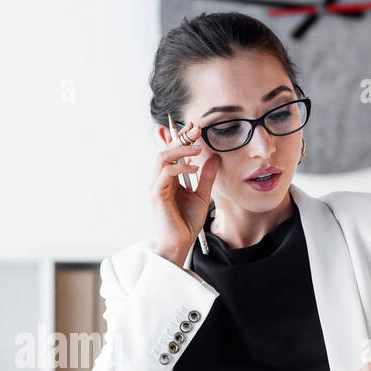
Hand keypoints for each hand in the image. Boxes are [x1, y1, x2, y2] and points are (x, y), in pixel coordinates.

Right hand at [151, 122, 220, 265]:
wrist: (180, 243)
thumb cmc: (187, 222)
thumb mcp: (202, 194)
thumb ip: (207, 176)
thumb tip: (214, 156)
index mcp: (168, 179)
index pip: (171, 152)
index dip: (181, 137)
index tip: (196, 128)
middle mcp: (159, 180)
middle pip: (165, 150)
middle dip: (181, 137)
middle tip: (198, 129)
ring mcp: (156, 186)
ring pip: (162, 157)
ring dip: (180, 148)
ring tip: (198, 148)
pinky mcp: (157, 194)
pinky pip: (166, 172)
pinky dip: (180, 166)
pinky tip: (195, 167)